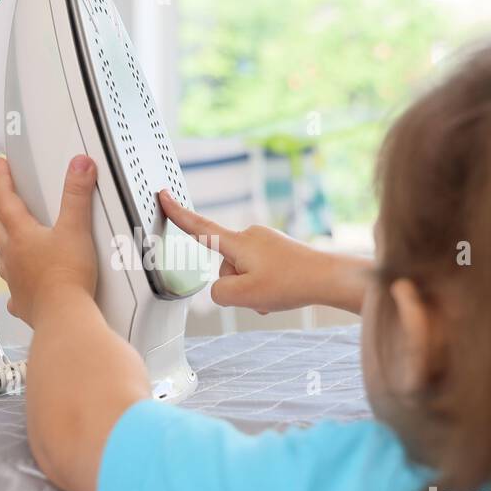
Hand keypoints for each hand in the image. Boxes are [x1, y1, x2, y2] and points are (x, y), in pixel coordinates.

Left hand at [0, 155, 97, 325]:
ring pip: (1, 256)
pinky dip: (17, 285)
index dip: (1, 179)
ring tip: (7, 237)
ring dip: (2, 243)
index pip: (4, 199)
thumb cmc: (68, 278)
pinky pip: (15, 292)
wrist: (64, 317)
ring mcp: (16, 280)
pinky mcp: (24, 302)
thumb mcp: (76, 228)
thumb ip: (77, 195)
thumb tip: (79, 166)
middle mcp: (13, 257)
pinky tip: (23, 287)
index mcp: (21, 235)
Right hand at [159, 190, 368, 314]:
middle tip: (262, 293)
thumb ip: (219, 293)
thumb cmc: (292, 282)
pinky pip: (259, 272)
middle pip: (225, 266)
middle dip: (236, 285)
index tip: (162, 196)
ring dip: (253, 288)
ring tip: (275, 293)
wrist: (329, 277)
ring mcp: (265, 242)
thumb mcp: (245, 295)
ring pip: (243, 272)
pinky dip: (264, 285)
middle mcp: (250, 236)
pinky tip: (281, 292)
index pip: (199, 227)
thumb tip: (220, 288)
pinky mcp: (277, 250)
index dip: (177, 214)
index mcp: (238, 242)